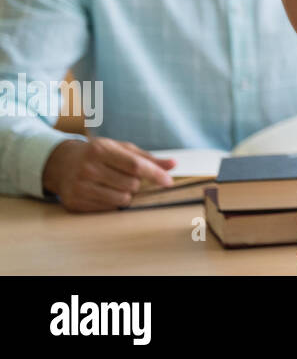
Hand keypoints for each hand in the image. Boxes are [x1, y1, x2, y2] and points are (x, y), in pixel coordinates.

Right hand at [42, 138, 176, 212]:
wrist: (61, 164)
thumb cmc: (97, 154)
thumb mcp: (120, 149)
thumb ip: (147, 158)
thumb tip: (173, 164)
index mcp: (101, 150)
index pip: (135, 165)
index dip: (155, 174)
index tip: (169, 182)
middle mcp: (88, 168)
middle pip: (130, 185)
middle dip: (135, 183)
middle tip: (124, 176)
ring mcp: (79, 187)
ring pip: (121, 200)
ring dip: (126, 194)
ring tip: (114, 184)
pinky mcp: (75, 203)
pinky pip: (108, 209)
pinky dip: (112, 203)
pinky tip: (103, 192)